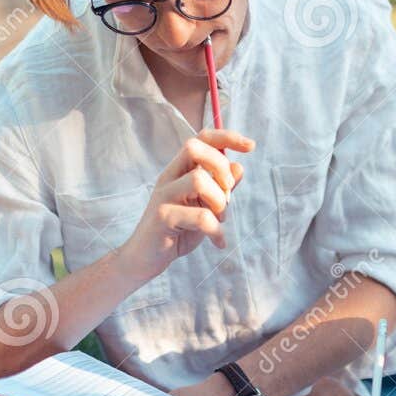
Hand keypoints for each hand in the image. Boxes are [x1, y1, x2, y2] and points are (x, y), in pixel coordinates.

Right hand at [116, 129, 255, 282]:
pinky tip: (218, 242)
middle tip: (226, 193)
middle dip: (220, 167)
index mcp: (179, 171)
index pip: (201, 139)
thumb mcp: (205, 207)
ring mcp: (164, 196)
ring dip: (219, 202)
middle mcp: (169, 178)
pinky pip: (200, 216)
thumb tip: (239, 167)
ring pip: (199, 180)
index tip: (250, 146)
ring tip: (220, 220)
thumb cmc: (177, 231)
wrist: (145, 259)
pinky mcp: (162, 217)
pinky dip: (217, 231)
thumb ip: (221, 188)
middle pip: (194, 148)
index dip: (227, 137)